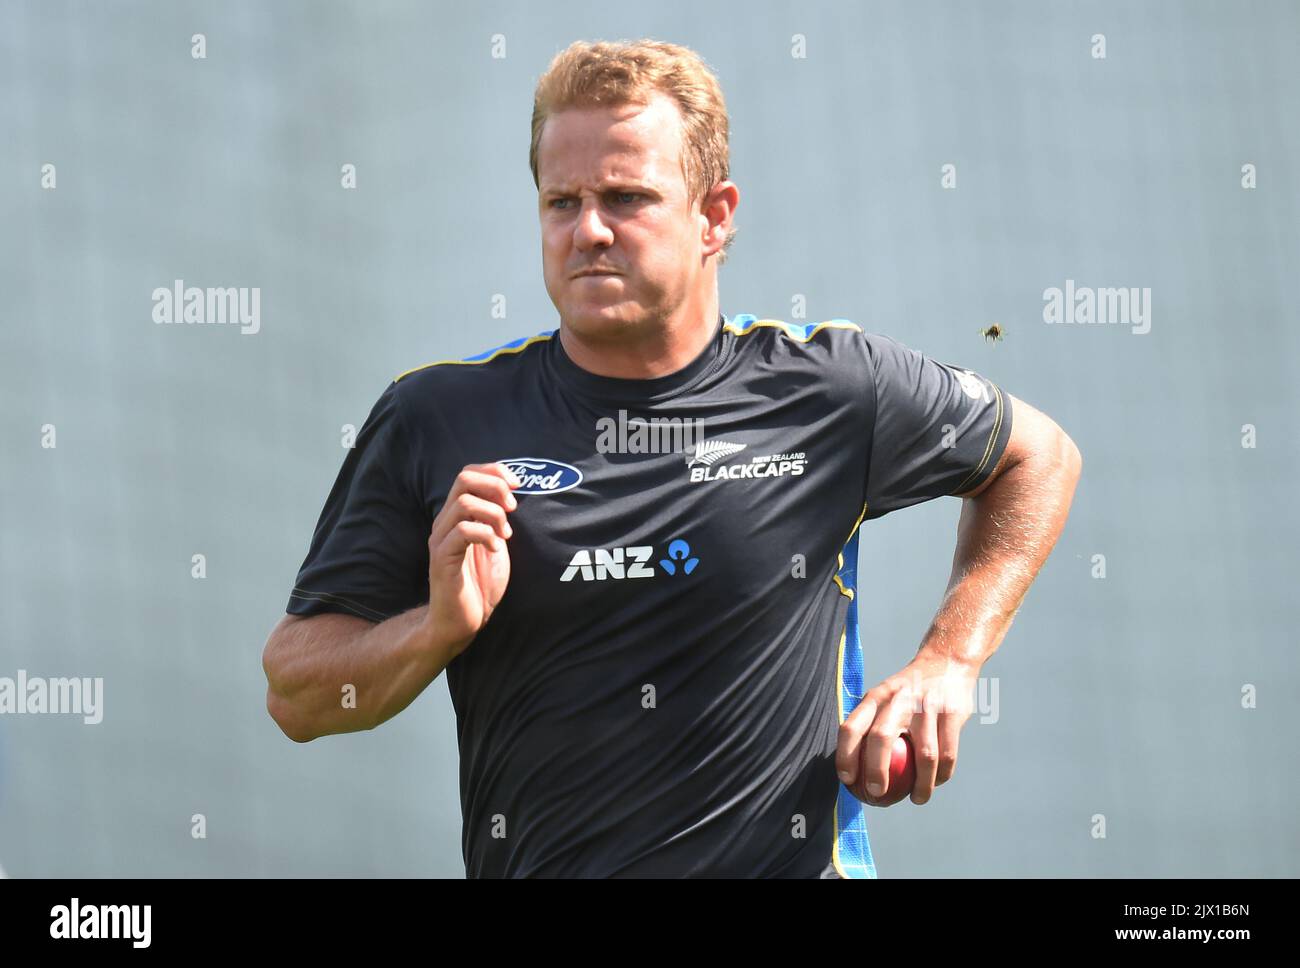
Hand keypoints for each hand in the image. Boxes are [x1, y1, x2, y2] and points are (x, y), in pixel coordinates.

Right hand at [424, 462, 519, 654]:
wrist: (460, 622)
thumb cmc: (479, 585)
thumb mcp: (496, 545)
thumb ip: (499, 521)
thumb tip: (515, 498)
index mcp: (457, 516)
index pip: (468, 473)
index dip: (494, 471)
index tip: (517, 485)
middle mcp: (445, 522)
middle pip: (463, 479)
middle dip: (495, 486)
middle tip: (513, 508)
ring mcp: (441, 540)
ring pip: (463, 503)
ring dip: (493, 514)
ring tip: (505, 534)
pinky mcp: (442, 559)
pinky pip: (462, 531)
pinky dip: (486, 535)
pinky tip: (496, 549)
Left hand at [835, 651, 978, 804]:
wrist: (947, 661)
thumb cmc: (908, 691)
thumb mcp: (884, 696)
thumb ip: (869, 724)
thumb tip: (854, 769)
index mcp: (876, 697)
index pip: (852, 726)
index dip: (845, 755)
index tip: (847, 780)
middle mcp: (899, 699)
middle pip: (882, 737)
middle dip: (877, 771)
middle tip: (876, 794)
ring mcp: (927, 705)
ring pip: (924, 754)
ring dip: (921, 784)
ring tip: (916, 799)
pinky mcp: (953, 713)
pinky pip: (948, 753)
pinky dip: (942, 775)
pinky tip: (935, 784)